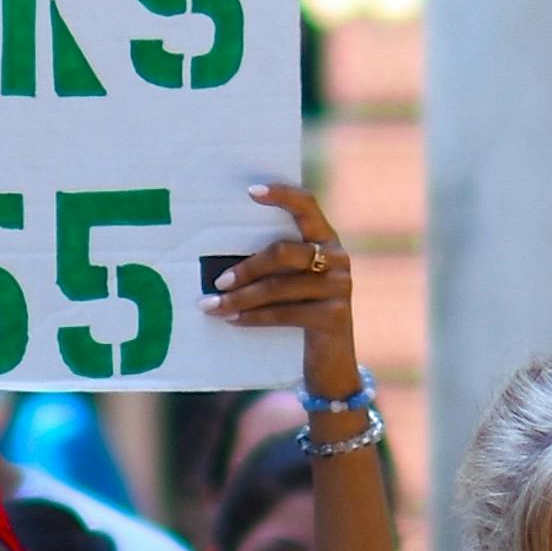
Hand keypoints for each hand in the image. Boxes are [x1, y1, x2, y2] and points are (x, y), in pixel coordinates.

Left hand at [209, 178, 359, 397]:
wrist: (332, 359)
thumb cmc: (300, 310)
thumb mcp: (291, 281)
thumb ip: (274, 263)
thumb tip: (217, 259)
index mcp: (325, 239)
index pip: (308, 205)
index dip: (282, 195)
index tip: (250, 191)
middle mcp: (337, 257)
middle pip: (284, 252)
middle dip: (246, 267)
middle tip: (217, 281)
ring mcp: (339, 286)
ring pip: (278, 287)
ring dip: (240, 297)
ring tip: (212, 305)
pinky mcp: (335, 316)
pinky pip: (284, 313)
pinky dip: (253, 317)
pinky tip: (232, 320)